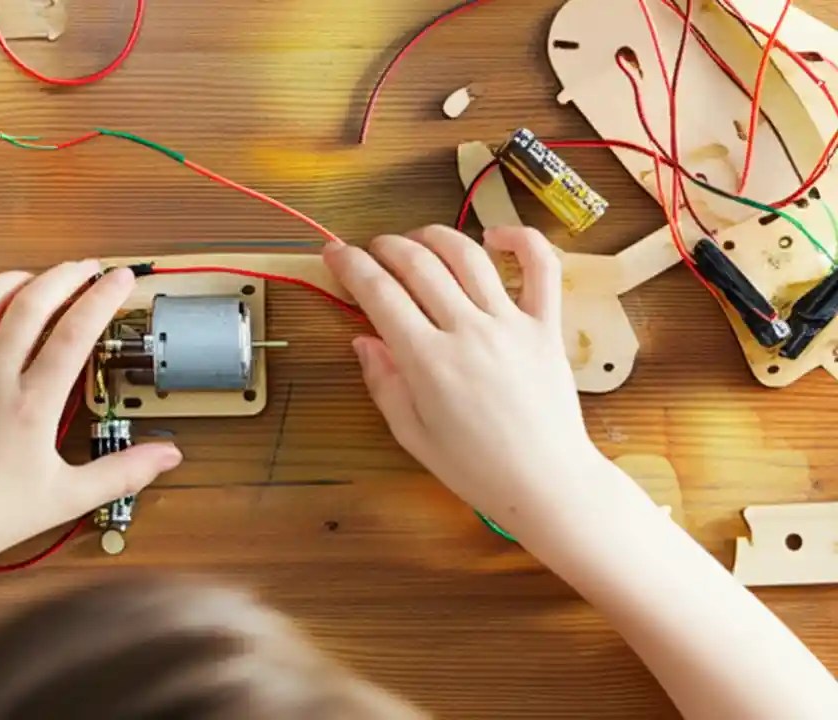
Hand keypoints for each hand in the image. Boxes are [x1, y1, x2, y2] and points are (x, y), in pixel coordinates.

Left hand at [0, 261, 182, 565]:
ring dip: (14, 280)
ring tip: (37, 279)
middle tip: (87, 268)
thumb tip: (169, 454)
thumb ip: (122, 472)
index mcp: (32, 406)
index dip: (103, 298)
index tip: (121, 279)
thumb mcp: (67, 498)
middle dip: (65, 276)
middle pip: (32, 304)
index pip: (75, 333)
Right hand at [324, 226, 604, 523]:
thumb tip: (363, 339)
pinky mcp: (546, 326)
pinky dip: (519, 239)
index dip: (350, 265)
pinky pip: (540, 268)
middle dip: (385, 247)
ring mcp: (510, 324)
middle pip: (418, 264)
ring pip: (467, 255)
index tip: (335, 252)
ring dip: (434, 236)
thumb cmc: (476, 468)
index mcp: (428, 362)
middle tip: (372, 250)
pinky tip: (494, 236)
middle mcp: (468, 332)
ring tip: (417, 240)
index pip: (379, 294)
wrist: (546, 483)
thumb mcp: (412, 434)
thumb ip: (383, 382)